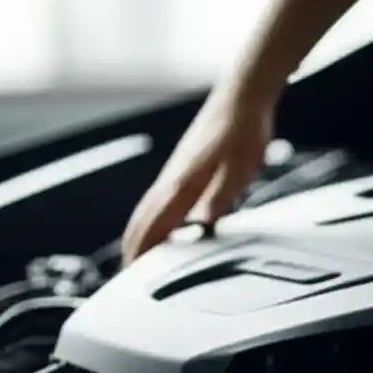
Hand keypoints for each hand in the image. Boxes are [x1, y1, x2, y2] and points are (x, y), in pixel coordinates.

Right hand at [122, 92, 273, 262]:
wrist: (242, 97)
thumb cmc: (243, 130)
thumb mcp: (240, 168)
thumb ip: (221, 196)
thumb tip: (203, 223)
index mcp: (183, 182)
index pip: (154, 225)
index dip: (143, 252)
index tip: (133, 275)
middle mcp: (172, 178)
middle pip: (142, 219)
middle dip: (133, 247)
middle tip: (128, 275)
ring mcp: (175, 172)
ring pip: (148, 209)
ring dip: (141, 233)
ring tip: (139, 257)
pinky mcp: (183, 168)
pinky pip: (159, 200)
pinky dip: (153, 219)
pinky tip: (164, 226)